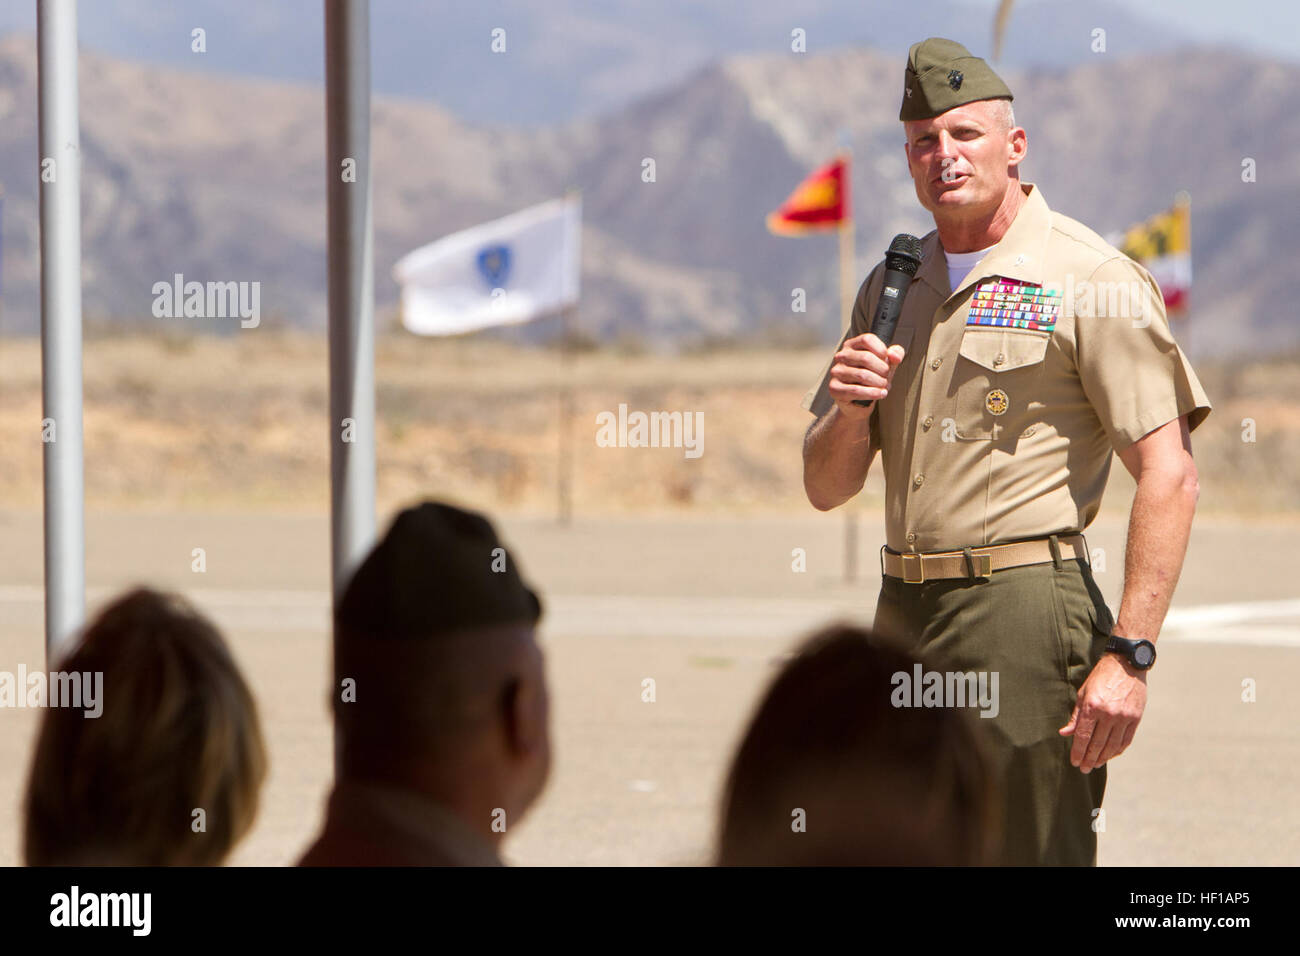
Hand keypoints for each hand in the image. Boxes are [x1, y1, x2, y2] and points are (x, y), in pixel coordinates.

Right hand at [828, 332, 905, 420]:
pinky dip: (872, 393)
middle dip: (883, 370)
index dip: (882, 350)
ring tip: (884, 387)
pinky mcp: (834, 388)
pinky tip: (880, 394)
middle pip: (866, 358)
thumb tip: (894, 356)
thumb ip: (895, 354)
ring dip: (879, 383)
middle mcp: (841, 356)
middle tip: (887, 377)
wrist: (858, 402)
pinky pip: (856, 390)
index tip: (887, 360)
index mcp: (852, 345)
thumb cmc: (872, 378)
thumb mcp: (886, 364)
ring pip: (862, 375)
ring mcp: (836, 372)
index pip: (867, 340)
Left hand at [1059, 652, 1146, 773]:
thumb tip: (1064, 733)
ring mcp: (1124, 717)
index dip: (1078, 752)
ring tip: (1096, 764)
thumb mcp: (1083, 692)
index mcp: (1092, 706)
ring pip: (1112, 745)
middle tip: (1084, 769)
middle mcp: (1108, 714)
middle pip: (1097, 744)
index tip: (1075, 762)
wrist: (1126, 665)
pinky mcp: (1135, 718)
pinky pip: (1126, 740)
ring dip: (1103, 758)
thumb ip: (1076, 716)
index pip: (1083, 736)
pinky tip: (1110, 755)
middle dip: (1089, 759)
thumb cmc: (1100, 678)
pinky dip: (1117, 750)